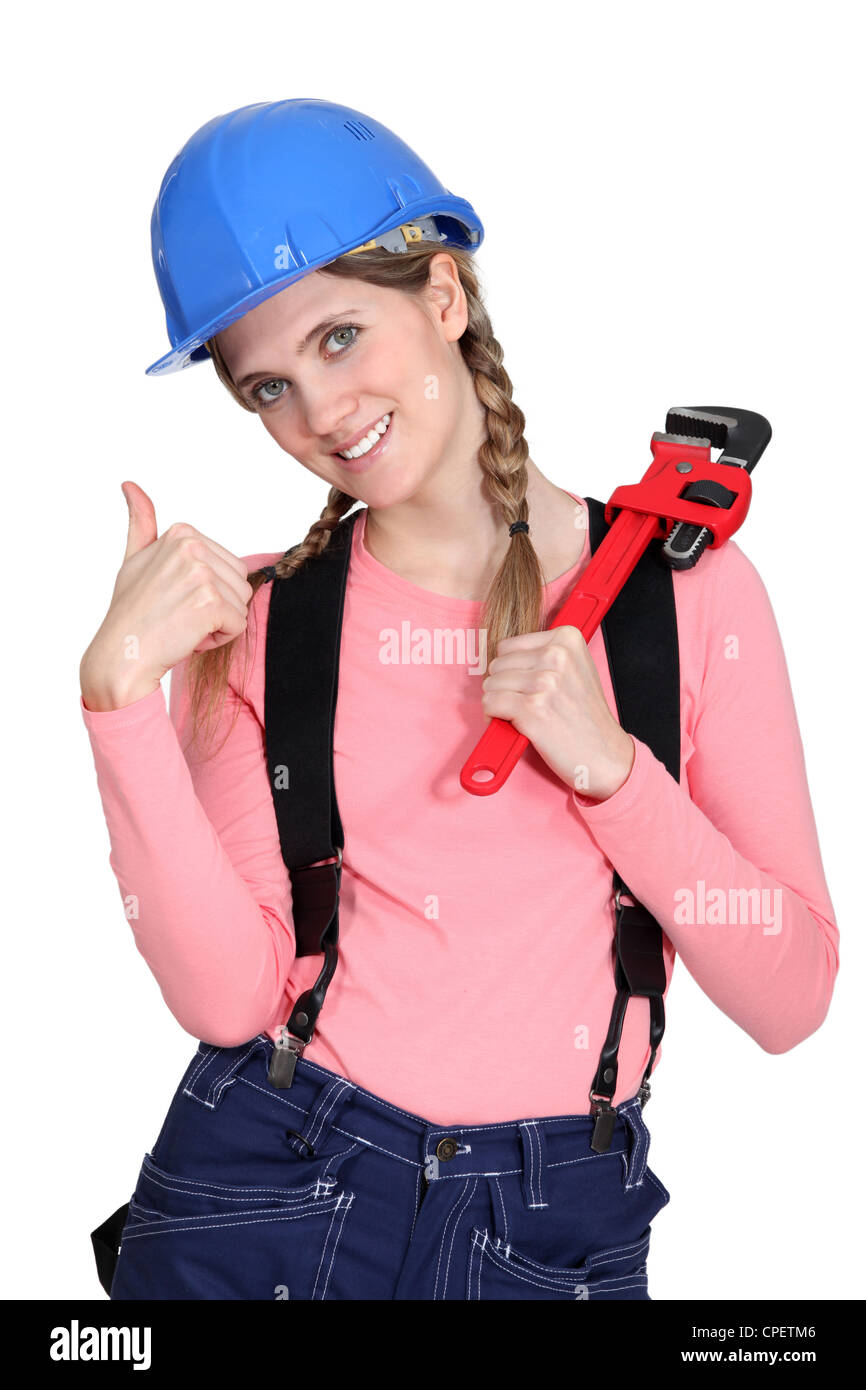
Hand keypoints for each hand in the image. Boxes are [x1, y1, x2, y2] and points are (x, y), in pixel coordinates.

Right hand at [79, 481, 254, 710]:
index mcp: (182, 533)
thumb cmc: (130, 611)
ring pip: (241, 604)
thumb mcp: (135, 558)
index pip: (228, 565)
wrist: (121, 654)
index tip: (173, 597)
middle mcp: (193, 547)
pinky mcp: (211, 602)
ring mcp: (202, 573)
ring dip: (218, 624)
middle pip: (240, 583)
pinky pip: (239, 625)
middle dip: (217, 606)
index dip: (207, 590)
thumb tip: (130, 485)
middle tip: (179, 614)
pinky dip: (218, 639)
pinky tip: (188, 638)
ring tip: (182, 625)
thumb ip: (141, 523)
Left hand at [480, 626, 634, 800]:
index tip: (523, 684)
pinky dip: (493, 716)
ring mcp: (544, 682)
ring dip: (497, 702)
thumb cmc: (588, 716)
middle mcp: (556, 656)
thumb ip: (545, 656)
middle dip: (502, 686)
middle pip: (498, 664)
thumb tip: (504, 658)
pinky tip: (512, 723)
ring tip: (519, 714)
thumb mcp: (577, 668)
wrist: (605, 753)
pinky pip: (490, 703)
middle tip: (521, 702)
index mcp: (567, 639)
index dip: (511, 669)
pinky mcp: (531, 709)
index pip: (509, 646)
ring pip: (491, 684)